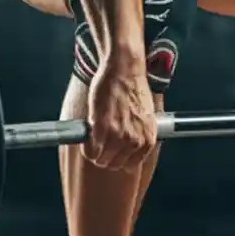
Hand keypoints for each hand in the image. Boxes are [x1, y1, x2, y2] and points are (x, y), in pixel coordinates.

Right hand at [84, 53, 157, 171]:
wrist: (125, 70)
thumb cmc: (133, 87)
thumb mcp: (145, 116)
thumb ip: (138, 134)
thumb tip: (126, 145)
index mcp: (148, 139)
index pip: (130, 165)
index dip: (118, 158)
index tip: (112, 152)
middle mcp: (135, 142)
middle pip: (114, 165)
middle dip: (104, 156)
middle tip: (99, 143)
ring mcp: (119, 137)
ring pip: (100, 160)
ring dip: (94, 152)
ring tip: (93, 137)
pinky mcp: (103, 130)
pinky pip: (90, 151)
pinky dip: (86, 147)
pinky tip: (88, 134)